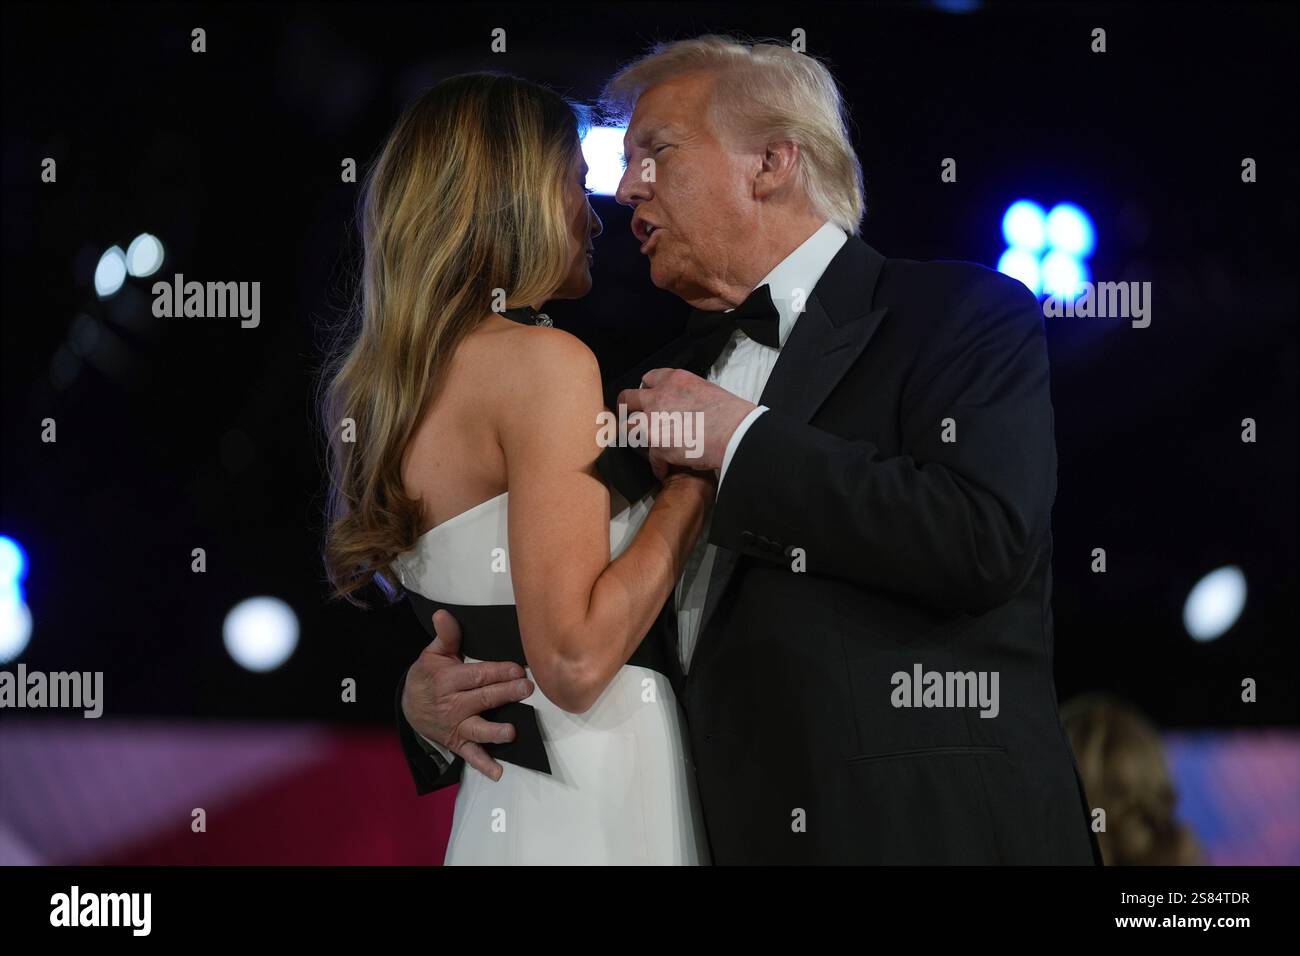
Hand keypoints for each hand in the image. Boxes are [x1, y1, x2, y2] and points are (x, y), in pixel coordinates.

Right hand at [401, 609, 534, 781]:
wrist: (408, 707)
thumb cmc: (428, 677)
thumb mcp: (433, 654)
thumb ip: (445, 636)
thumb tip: (443, 614)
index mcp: (447, 680)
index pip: (477, 675)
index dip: (498, 671)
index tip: (518, 668)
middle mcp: (452, 704)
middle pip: (483, 698)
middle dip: (505, 693)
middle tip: (526, 688)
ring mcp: (456, 726)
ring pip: (477, 729)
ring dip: (494, 732)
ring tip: (511, 732)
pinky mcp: (458, 743)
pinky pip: (471, 755)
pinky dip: (483, 765)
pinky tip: (497, 772)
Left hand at [617, 368, 756, 476]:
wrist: (734, 432)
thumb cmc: (729, 413)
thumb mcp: (705, 389)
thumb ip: (684, 393)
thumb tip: (681, 405)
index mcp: (673, 380)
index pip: (648, 378)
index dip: (646, 390)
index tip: (647, 398)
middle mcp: (658, 397)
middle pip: (627, 399)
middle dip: (627, 410)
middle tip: (632, 419)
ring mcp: (653, 421)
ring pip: (630, 429)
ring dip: (638, 439)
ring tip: (647, 447)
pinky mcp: (656, 445)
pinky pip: (651, 457)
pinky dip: (658, 465)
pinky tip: (664, 469)